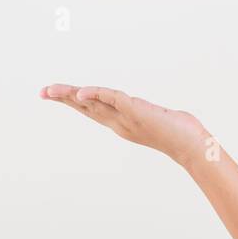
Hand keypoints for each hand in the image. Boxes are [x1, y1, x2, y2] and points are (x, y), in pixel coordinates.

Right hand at [40, 84, 209, 166]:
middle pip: (86, 108)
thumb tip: (141, 109)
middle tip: (42, 92)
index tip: (54, 95)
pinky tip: (83, 92)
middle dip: (63, 99)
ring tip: (51, 90)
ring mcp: (128, 118)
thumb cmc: (181, 134)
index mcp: (122, 124)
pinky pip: (114, 99)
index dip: (73, 102)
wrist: (195, 148)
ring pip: (94, 104)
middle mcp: (120, 123)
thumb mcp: (156, 119)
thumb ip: (145, 113)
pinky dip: (97, 95)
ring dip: (72, 96)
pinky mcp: (138, 112)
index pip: (92, 110)